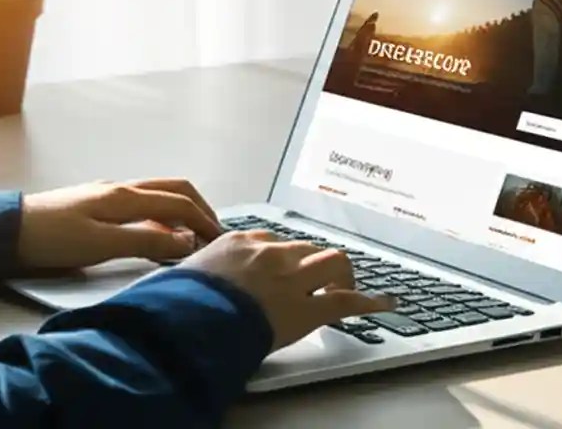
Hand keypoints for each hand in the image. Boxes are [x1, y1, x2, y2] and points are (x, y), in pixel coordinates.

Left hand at [17, 179, 221, 268]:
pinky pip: (140, 203)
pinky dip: (160, 214)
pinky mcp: (94, 203)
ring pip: (156, 194)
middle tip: (214, 231)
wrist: (7, 231)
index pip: (178, 202)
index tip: (221, 241)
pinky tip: (155, 234)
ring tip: (191, 234)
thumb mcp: (103, 245)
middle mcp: (120, 188)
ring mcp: (106, 193)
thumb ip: (147, 242)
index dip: (204, 221)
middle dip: (198, 207)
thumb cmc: (53, 239)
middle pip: (172, 188)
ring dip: (180, 209)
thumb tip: (187, 241)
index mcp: (125, 197)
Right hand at [180, 231, 395, 350]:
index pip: (270, 239)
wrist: (188, 322)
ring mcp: (291, 278)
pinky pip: (346, 301)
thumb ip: (193, 274)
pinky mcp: (307, 308)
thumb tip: (180, 283)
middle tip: (314, 281)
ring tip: (343, 287)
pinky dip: (368, 302)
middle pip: (304, 247)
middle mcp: (270, 252)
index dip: (281, 256)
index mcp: (238, 241)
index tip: (282, 266)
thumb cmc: (178, 304)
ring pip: (333, 262)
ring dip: (340, 275)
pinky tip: (382, 304)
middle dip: (312, 263)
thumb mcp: (180, 277)